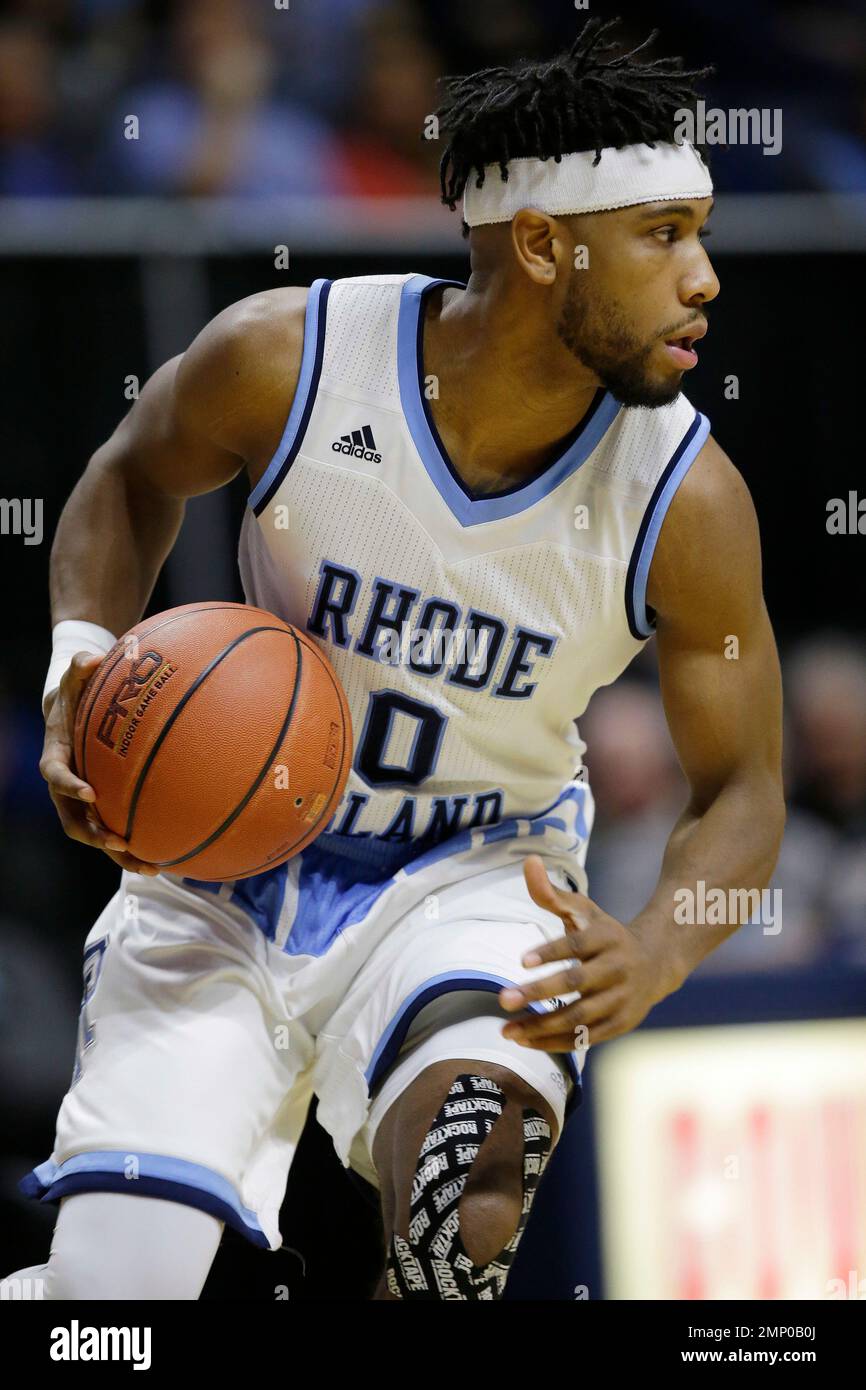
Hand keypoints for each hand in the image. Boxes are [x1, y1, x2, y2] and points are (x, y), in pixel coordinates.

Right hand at [39, 651, 158, 875]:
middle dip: (95, 835)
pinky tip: (169, 858)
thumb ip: (80, 667)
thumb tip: (92, 656)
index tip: (88, 793)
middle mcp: (66, 786)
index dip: (68, 785)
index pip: (55, 775)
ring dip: (120, 855)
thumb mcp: (75, 676)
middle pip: (73, 820)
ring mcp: (83, 802)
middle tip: (120, 843)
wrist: (70, 711)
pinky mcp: (103, 807)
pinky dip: (137, 847)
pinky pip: (117, 831)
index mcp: (56, 756)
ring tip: (152, 868)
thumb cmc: (76, 693)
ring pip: (96, 835)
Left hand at [497, 855, 667, 1051]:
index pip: (577, 944)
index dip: (550, 952)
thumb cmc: (606, 935)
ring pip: (580, 1017)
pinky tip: (526, 1039)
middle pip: (577, 983)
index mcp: (607, 937)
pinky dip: (555, 1042)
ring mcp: (622, 999)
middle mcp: (617, 968)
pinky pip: (585, 1038)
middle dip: (538, 992)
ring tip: (507, 1029)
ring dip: (541, 1025)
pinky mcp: (621, 1024)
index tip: (521, 961)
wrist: (657, 963)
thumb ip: (552, 893)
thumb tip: (528, 861)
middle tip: (502, 998)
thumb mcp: (584, 910)